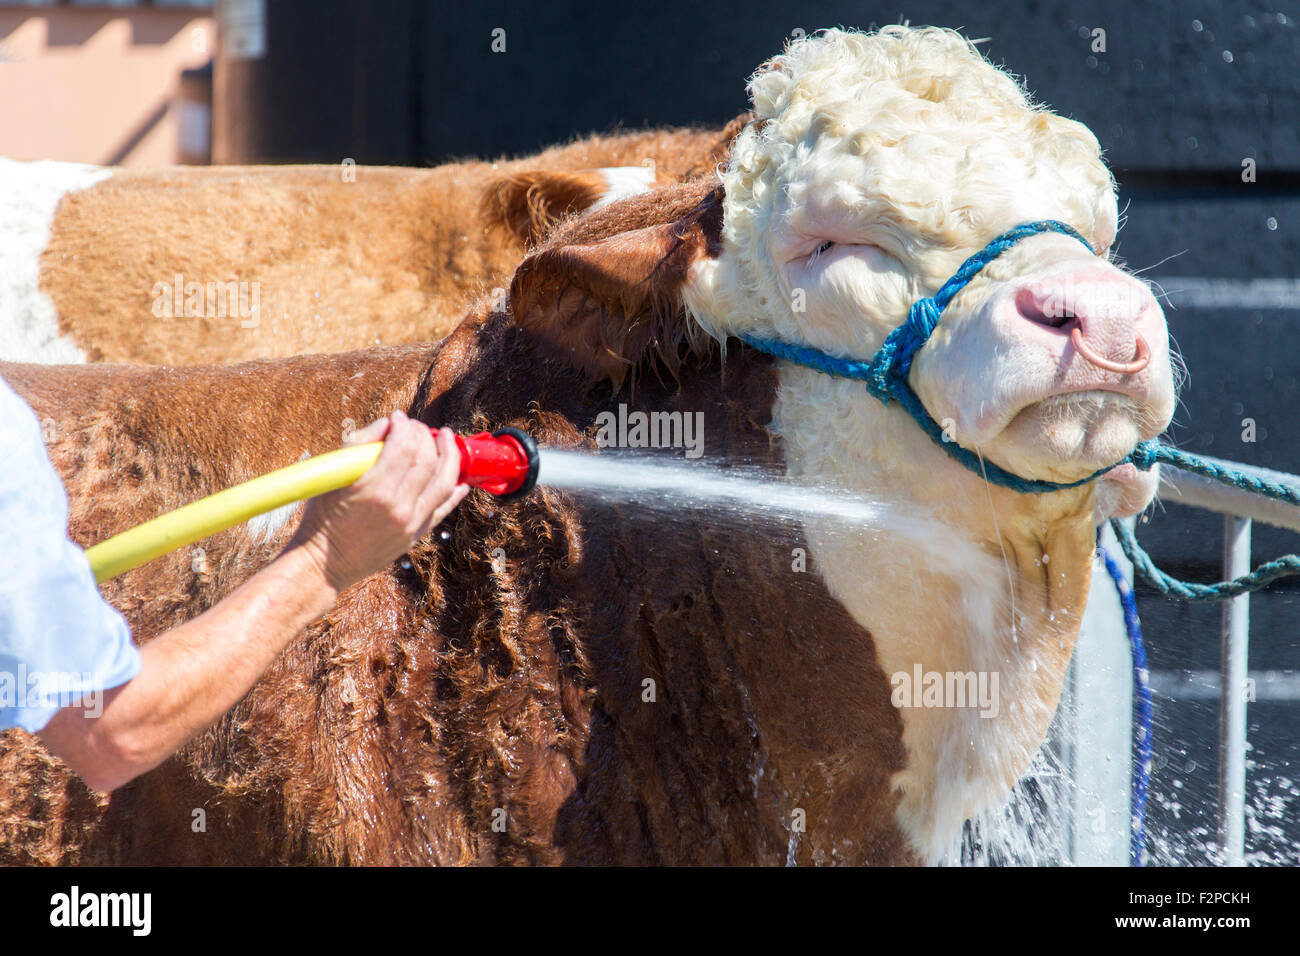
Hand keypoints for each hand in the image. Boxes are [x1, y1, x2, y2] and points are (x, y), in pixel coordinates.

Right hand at [288, 411, 468, 591]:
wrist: (324, 565)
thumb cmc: (320, 518)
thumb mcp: (331, 477)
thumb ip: (359, 444)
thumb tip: (387, 424)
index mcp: (374, 489)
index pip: (404, 446)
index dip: (404, 426)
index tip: (399, 418)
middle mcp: (398, 507)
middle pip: (427, 460)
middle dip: (426, 436)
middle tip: (419, 427)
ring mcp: (411, 523)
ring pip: (444, 482)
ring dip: (450, 457)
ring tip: (448, 441)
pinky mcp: (416, 535)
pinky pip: (443, 509)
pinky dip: (455, 491)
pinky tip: (460, 478)